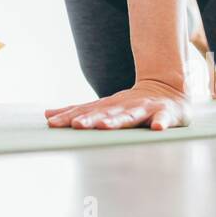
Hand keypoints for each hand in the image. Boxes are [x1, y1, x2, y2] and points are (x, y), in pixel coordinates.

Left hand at [45, 78, 190, 130]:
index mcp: (109, 106)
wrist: (167, 88)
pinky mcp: (164, 113)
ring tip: (104, 126)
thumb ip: (78, 111)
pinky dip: (160, 122)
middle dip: (90, 119)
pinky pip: (163, 118)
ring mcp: (144, 109)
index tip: (52, 123)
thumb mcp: (104, 106)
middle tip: (76, 125)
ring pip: (130, 116)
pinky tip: (156, 128)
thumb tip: (48, 115)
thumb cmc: (132, 103)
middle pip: (105, 113)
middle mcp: (124, 106)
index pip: (86, 111)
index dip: (69, 117)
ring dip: (117, 121)